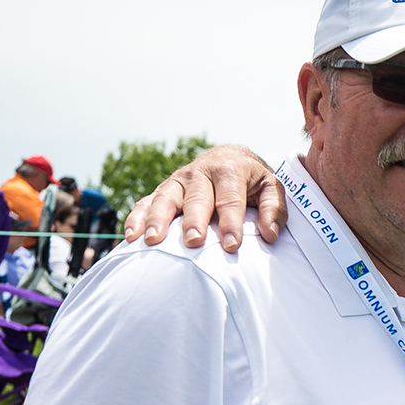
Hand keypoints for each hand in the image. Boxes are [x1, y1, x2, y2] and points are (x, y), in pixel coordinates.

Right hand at [124, 145, 282, 252]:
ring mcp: (178, 181)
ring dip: (157, 219)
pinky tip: (131, 236)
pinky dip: (137, 218)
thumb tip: (269, 234)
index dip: (231, 223)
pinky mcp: (164, 190)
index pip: (230, 199)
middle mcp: (200, 173)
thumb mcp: (271, 188)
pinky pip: (146, 202)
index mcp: (229, 170)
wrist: (229, 159)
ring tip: (152, 240)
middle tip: (193, 241)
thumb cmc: (252, 181)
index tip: (231, 246)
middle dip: (194, 220)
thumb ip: (273, 209)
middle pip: (196, 198)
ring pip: (166, 198)